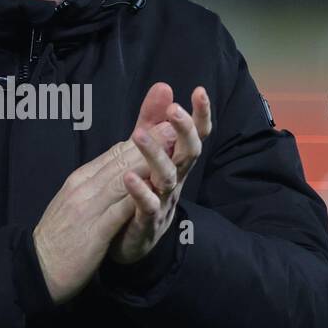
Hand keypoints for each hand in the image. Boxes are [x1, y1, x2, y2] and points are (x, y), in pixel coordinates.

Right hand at [31, 117, 179, 304]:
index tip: (162, 124)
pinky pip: (118, 210)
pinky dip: (137, 196)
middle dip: (148, 141)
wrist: (36, 269)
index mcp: (80, 181)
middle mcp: (83, 188)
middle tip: (174, 123)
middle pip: (120, 160)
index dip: (140, 138)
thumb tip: (115, 171)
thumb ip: (94, 186)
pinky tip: (156, 188)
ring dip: (147, 160)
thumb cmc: (58, 239)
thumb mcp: (74, 204)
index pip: (113, 154)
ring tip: (170, 146)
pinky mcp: (93, 232)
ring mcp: (87, 208)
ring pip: (121, 178)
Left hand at [108, 83, 211, 264]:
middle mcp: (175, 181)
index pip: (195, 136)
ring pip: (167, 177)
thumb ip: (152, 120)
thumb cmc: (139, 192)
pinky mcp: (147, 223)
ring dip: (155, 155)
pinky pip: (147, 206)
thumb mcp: (145, 152)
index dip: (201, 115)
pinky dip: (139, 191)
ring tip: (138, 135)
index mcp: (176, 163)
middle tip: (175, 110)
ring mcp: (163, 202)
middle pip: (188, 154)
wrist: (126, 242)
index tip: (199, 91)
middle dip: (184, 130)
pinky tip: (128, 177)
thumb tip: (164, 86)